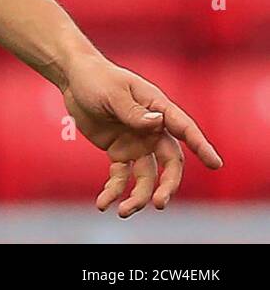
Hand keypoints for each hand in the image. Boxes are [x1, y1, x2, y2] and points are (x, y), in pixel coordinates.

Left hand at [62, 56, 222, 216]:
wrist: (73, 79)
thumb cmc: (96, 79)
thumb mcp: (112, 93)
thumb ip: (132, 111)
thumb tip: (157, 123)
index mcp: (157, 108)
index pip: (184, 129)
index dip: (200, 145)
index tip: (215, 163)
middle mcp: (152, 130)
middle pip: (169, 162)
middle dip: (167, 184)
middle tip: (159, 202)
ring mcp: (136, 143)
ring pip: (146, 176)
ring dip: (139, 196)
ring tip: (124, 211)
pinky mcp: (118, 152)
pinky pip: (120, 176)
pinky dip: (113, 191)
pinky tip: (104, 204)